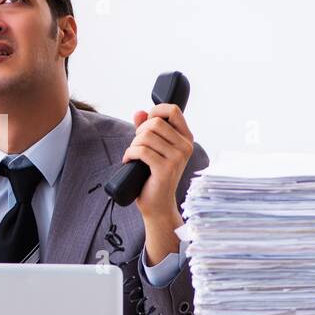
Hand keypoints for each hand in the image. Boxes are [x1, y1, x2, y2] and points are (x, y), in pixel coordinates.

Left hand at [122, 102, 193, 264]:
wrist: (158, 204)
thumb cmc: (154, 176)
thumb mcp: (153, 149)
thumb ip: (147, 129)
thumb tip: (139, 112)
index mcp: (186, 139)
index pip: (173, 110)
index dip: (155, 112)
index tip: (146, 125)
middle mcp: (185, 147)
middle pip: (155, 122)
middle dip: (139, 132)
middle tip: (137, 146)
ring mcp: (177, 158)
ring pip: (146, 136)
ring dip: (133, 145)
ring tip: (133, 155)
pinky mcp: (165, 169)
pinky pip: (142, 151)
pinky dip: (129, 154)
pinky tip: (129, 161)